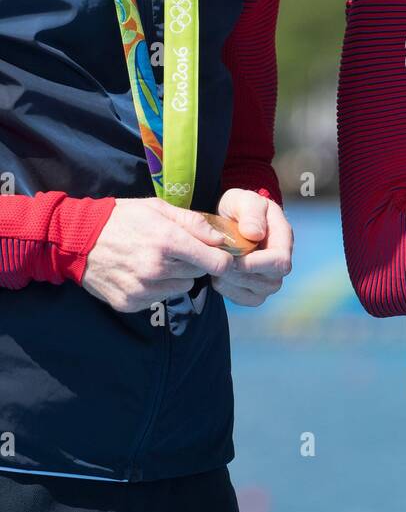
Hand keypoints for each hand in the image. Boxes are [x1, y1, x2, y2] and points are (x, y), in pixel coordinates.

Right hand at [82, 197, 235, 312]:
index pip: (215, 262)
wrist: (77, 240)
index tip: (218, 254)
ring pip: (181, 288)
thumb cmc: (122, 219)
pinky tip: (140, 273)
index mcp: (168, 241)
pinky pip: (160, 298)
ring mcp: (143, 290)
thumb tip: (221, 239)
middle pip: (199, 274)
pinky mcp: (131, 303)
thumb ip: (193, 222)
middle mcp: (157, 269)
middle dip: (194, 262)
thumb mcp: (158, 208)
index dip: (222, 258)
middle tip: (176, 250)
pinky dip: (157, 288)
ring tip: (156, 260)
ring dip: (176, 277)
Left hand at [210, 188, 293, 307]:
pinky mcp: (254, 291)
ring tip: (215, 265)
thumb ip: (251, 213)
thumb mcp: (244, 200)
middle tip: (216, 261)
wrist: (230, 219)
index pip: (279, 261)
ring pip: (256, 294)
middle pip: (268, 282)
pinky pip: (244, 300)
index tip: (233, 257)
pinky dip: (227, 290)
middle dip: (238, 274)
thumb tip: (255, 235)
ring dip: (231, 282)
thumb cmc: (240, 207)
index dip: (256, 264)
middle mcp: (280, 263)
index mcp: (283, 239)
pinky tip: (217, 275)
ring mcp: (269, 279)